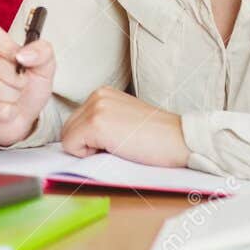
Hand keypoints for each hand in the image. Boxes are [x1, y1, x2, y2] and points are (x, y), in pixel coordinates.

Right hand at [0, 18, 55, 146]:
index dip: (5, 47)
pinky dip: (4, 113)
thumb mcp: (44, 66)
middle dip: (17, 80)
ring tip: (11, 97)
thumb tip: (23, 55)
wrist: (23, 116)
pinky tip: (3, 110)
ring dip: (12, 98)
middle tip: (19, 84)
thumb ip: (42, 51)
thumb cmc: (28, 87)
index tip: (19, 60)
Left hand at [60, 87, 189, 167]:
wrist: (181, 140)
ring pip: (68, 138)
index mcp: (102, 94)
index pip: (75, 122)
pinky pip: (71, 146)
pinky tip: (115, 149)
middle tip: (117, 146)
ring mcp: (96, 108)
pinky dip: (88, 155)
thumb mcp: (123, 121)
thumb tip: (77, 141)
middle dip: (86, 145)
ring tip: (118, 146)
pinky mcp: (96, 123)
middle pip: (68, 129)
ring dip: (88, 150)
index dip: (90, 140)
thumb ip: (101, 122)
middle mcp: (96, 95)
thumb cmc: (156, 138)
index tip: (115, 141)